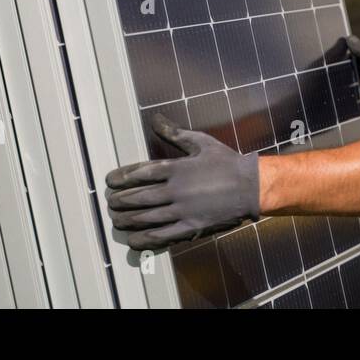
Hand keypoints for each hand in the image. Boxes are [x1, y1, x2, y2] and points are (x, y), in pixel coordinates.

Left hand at [105, 114, 259, 250]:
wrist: (250, 186)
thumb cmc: (226, 161)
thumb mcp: (200, 142)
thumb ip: (175, 132)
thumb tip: (155, 119)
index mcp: (177, 167)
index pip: (141, 173)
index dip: (122, 177)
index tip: (109, 181)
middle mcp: (176, 189)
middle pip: (139, 197)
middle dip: (120, 200)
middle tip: (109, 202)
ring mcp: (183, 210)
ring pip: (146, 217)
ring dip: (127, 219)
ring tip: (115, 220)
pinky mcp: (191, 227)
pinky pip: (162, 236)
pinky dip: (145, 239)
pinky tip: (133, 240)